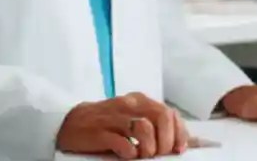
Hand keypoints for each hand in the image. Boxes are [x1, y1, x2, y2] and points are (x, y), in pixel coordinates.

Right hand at [56, 92, 189, 158]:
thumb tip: (187, 142)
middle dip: (166, 140)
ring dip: (149, 147)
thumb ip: (156, 125)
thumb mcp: (133, 119)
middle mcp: (129, 105)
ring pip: (144, 128)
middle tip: (159, 154)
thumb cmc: (107, 124)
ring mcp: (114, 117)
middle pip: (161, 117)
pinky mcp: (99, 132)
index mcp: (140, 101)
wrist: (70, 123)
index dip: (179, 132)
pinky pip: (122, 142)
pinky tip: (128, 155)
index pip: (169, 112)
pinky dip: (129, 152)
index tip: (179, 149)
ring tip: (143, 156)